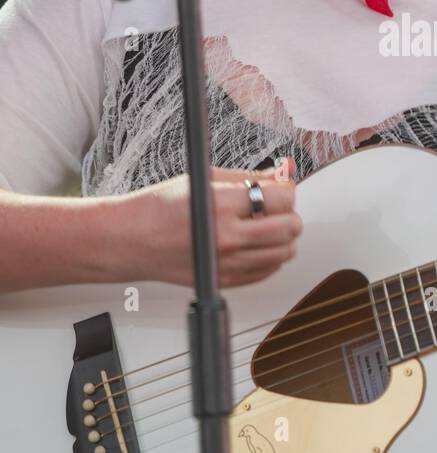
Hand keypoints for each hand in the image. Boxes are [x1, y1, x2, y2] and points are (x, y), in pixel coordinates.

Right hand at [125, 162, 301, 287]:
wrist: (130, 241)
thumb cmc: (159, 207)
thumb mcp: (206, 179)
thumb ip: (251, 176)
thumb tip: (286, 170)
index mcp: (221, 206)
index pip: (282, 199)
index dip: (285, 190)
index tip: (278, 188)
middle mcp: (227, 238)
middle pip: (290, 228)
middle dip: (288, 213)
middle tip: (274, 206)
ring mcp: (228, 265)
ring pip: (285, 252)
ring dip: (283, 236)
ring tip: (264, 224)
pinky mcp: (226, 282)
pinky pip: (269, 271)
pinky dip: (270, 256)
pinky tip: (254, 243)